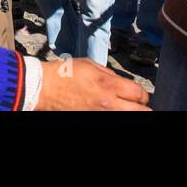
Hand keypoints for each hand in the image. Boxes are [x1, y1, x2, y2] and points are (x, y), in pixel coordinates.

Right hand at [36, 58, 150, 110]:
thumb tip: (122, 83)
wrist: (44, 89)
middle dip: (143, 108)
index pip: (140, 94)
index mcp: (108, 85)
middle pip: (142, 113)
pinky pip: (112, 122)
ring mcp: (100, 116)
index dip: (142, 95)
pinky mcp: (92, 121)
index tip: (139, 95)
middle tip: (138, 106)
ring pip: (129, 119)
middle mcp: (108, 104)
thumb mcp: (90, 64)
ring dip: (130, 113)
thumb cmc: (65, 74)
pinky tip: (110, 111)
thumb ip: (110, 74)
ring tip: (125, 109)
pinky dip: (115, 117)